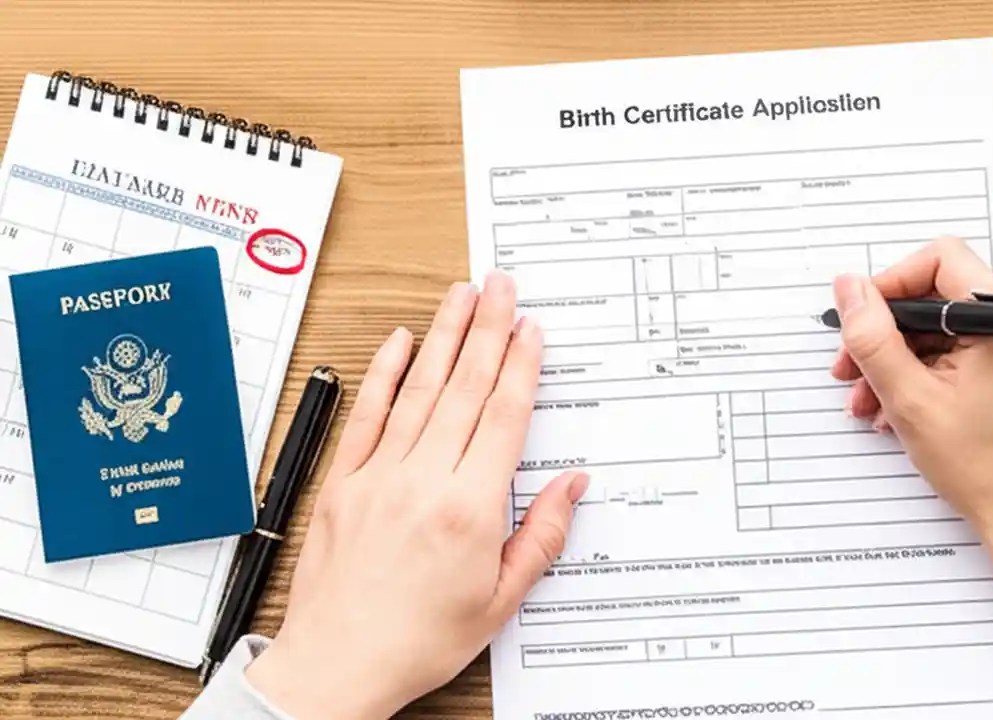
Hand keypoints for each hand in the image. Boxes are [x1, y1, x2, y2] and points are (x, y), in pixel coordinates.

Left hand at [246, 273, 587, 718]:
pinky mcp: (343, 482)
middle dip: (488, 329)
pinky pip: (367, 416)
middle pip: (466, 387)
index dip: (522, 365)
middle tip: (502, 286)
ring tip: (462, 295)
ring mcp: (379, 476)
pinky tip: (401, 342)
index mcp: (470, 508)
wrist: (337, 665)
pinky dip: (385, 374)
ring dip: (444, 336)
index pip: (504, 416)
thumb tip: (571, 485)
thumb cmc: (418, 640)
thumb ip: (541, 536)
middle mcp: (424, 480)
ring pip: (421, 390)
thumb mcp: (500, 600)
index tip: (532, 329)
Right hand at [830, 237, 992, 643]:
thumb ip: (873, 337)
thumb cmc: (986, 468)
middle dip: (886, 333)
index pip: (940, 259)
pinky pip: (959, 355)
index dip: (890, 284)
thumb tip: (848, 288)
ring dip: (897, 361)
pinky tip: (896, 411)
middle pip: (937, 297)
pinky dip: (923, 376)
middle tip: (850, 369)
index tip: (859, 321)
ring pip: (942, 330)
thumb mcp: (910, 398)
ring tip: (868, 402)